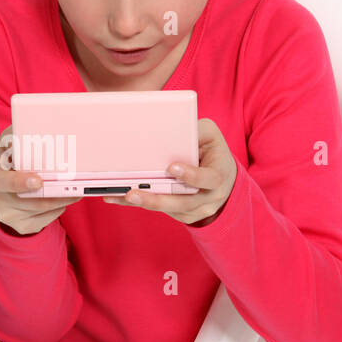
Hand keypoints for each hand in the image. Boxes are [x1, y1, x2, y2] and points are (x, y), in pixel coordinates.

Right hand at [0, 124, 81, 235]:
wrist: (4, 188)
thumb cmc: (13, 160)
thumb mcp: (10, 144)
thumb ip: (19, 134)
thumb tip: (39, 120)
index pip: (1, 180)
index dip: (19, 182)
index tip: (38, 180)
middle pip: (23, 201)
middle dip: (49, 197)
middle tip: (72, 191)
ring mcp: (6, 213)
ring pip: (38, 210)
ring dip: (61, 201)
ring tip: (77, 191)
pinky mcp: (19, 225)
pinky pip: (42, 221)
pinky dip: (56, 210)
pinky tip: (63, 199)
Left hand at [101, 118, 237, 226]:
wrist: (223, 178)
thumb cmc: (212, 151)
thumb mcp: (210, 136)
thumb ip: (195, 131)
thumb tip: (171, 127)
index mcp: (219, 175)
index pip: (208, 179)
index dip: (191, 175)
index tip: (171, 168)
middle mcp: (210, 197)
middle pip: (184, 202)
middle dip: (157, 198)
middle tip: (133, 192)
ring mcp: (196, 209)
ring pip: (169, 209)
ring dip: (145, 202)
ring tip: (122, 195)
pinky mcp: (182, 214)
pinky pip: (160, 210)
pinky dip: (140, 204)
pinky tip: (118, 197)